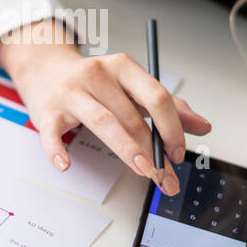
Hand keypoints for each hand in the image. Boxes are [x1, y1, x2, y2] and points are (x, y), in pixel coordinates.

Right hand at [0, 19, 211, 193]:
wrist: (44, 67)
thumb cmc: (93, 81)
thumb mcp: (130, 85)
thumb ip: (166, 106)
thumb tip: (202, 126)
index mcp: (123, 67)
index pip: (155, 97)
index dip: (171, 127)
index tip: (178, 153)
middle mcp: (97, 75)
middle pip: (132, 116)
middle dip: (153, 151)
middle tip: (166, 178)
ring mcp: (71, 92)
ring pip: (103, 122)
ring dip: (126, 150)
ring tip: (145, 171)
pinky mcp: (46, 111)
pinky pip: (52, 133)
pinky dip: (57, 150)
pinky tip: (66, 165)